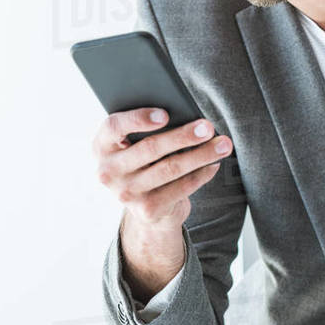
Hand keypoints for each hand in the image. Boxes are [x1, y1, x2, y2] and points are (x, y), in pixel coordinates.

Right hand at [91, 108, 232, 231]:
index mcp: (101, 145)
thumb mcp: (134, 143)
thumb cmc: (143, 159)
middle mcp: (108, 171)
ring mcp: (126, 193)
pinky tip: (214, 163)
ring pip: (170, 168)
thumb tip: (184, 115)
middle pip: (150, 148)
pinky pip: (180, 188)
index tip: (165, 114)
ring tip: (223, 144)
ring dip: (201, 155)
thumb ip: (146, 129)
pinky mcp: (146, 210)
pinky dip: (201, 174)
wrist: (143, 203)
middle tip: (208, 127)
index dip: (139, 119)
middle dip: (183, 136)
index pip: (114, 126)